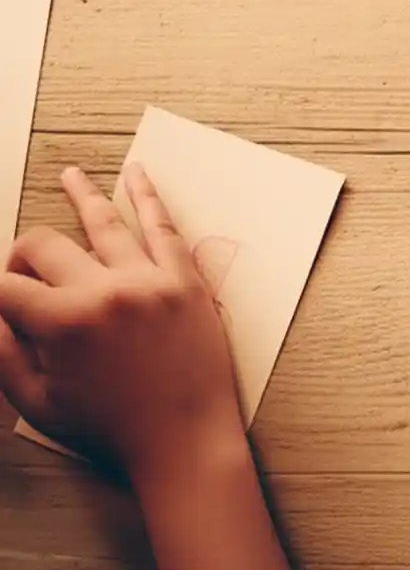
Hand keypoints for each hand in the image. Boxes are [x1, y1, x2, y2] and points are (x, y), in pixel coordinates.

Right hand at [0, 164, 241, 473]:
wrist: (186, 439)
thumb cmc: (112, 427)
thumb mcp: (39, 401)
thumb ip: (4, 354)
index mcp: (64, 322)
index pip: (5, 286)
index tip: (1, 297)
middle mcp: (106, 291)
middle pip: (46, 246)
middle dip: (25, 257)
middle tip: (24, 277)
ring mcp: (150, 281)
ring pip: (105, 222)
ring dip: (82, 195)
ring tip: (69, 173)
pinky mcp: (187, 281)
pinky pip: (164, 229)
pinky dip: (149, 198)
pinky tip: (137, 175)